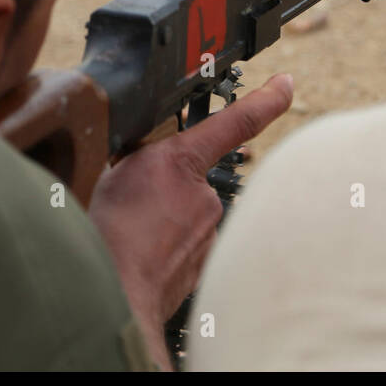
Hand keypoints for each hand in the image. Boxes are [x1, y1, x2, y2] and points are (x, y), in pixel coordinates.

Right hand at [88, 73, 293, 367]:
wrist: (107, 299)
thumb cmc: (99, 239)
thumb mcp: (107, 177)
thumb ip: (134, 161)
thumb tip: (133, 163)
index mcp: (179, 163)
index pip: (235, 121)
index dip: (266, 100)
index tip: (285, 85)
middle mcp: (204, 197)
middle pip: (189, 183)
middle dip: (162, 194)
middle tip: (129, 215)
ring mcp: (209, 234)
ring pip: (186, 219)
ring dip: (161, 227)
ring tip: (129, 243)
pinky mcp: (207, 265)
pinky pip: (186, 249)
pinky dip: (165, 253)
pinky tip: (140, 263)